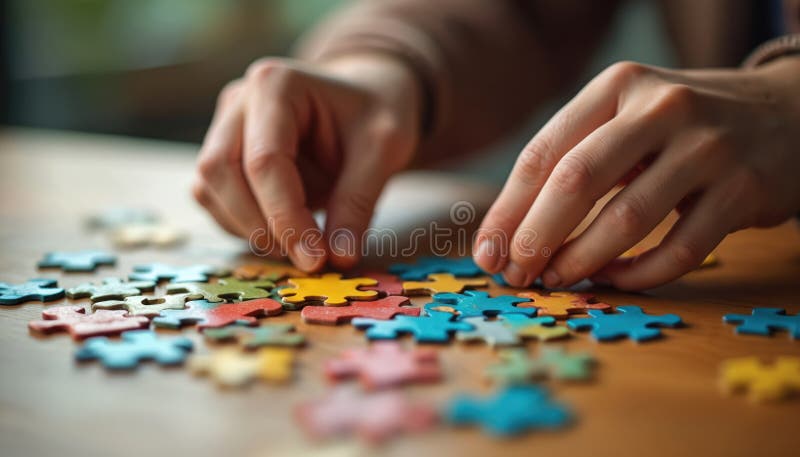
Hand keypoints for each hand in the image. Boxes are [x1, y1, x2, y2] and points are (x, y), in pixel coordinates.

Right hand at [193, 54, 420, 270]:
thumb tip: (339, 257)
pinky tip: (285, 230)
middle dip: (260, 225)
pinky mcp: (222, 153)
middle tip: (306, 258)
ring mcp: (224, 125)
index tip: (315, 259)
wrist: (366, 95)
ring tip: (302, 241)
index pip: (265, 161)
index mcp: (276, 85)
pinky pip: (214, 197)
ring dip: (249, 228)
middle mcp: (239, 101)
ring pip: (209, 188)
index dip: (285, 217)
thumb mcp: (385, 148)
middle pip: (221, 172)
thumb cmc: (376, 111)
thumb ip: (359, 200)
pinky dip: (243, 224)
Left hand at [475, 57, 799, 289]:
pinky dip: (641, 273)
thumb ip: (574, 161)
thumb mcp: (627, 119)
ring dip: (582, 260)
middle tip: (517, 274)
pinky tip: (616, 279)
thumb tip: (508, 233)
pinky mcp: (745, 189)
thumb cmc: (681, 128)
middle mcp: (661, 108)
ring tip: (558, 279)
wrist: (786, 113)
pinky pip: (681, 248)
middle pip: (577, 180)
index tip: (489, 252)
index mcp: (617, 86)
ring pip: (627, 218)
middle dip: (536, 236)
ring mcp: (707, 147)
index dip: (508, 210)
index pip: (544, 153)